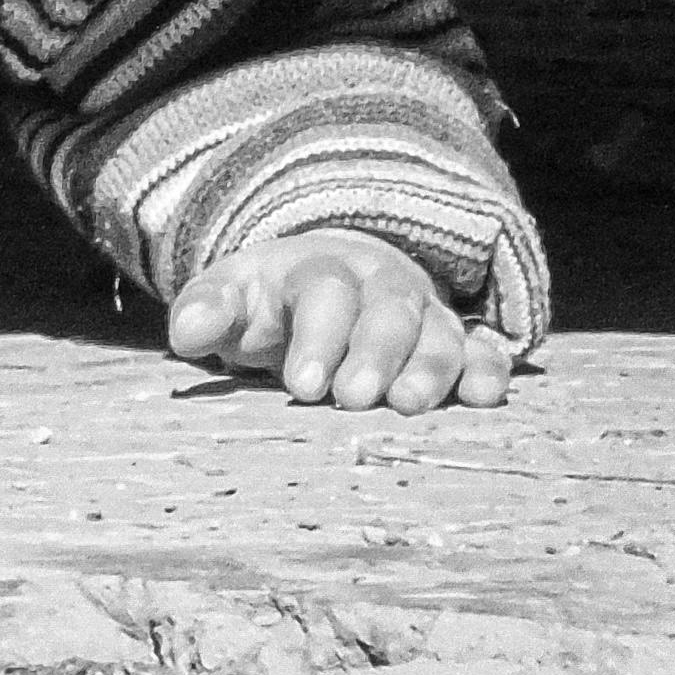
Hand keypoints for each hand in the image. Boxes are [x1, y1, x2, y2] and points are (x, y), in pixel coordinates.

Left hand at [165, 227, 514, 412]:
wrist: (321, 284)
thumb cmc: (268, 305)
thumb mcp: (230, 298)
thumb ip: (206, 312)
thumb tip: (186, 334)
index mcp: (317, 269)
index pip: (324, 292)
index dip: (316, 336)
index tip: (302, 385)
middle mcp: (378, 284)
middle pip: (388, 309)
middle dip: (373, 352)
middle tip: (354, 399)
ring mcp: (423, 312)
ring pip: (439, 331)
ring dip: (431, 367)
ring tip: (410, 406)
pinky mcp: (458, 343)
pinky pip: (482, 350)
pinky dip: (488, 369)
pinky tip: (485, 396)